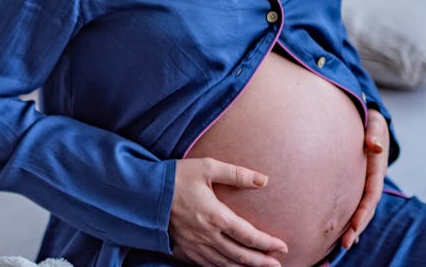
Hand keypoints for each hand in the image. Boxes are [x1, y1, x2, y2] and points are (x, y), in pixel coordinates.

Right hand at [169, 157, 288, 266]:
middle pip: (240, 255)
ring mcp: (194, 245)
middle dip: (261, 262)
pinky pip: (206, 266)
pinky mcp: (183, 249)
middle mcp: (207, 235)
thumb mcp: (207, 167)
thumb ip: (236, 174)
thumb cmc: (176, 177)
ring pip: (224, 264)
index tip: (282, 247)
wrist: (143, 192)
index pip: (248, 235)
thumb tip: (263, 179)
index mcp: (216, 216)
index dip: (268, 243)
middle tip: (277, 265)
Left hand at [340, 109, 388, 249]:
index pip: (371, 196)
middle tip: (345, 245)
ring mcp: (366, 182)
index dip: (363, 213)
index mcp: (377, 168)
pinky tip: (343, 232)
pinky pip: (356, 201)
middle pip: (367, 208)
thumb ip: (374, 132)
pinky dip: (352, 217)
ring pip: (362, 208)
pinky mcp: (359, 181)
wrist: (372, 119)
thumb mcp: (375, 122)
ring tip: (343, 245)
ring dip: (354, 226)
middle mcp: (373, 179)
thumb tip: (374, 146)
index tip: (353, 228)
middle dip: (357, 227)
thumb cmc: (371, 120)